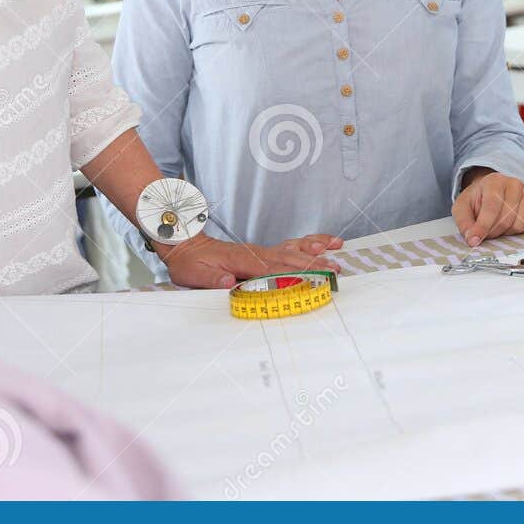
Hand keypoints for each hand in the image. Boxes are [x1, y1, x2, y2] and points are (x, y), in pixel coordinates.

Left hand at [153, 232, 342, 288]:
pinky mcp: (265, 252)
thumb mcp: (193, 273)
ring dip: (315, 251)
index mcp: (242, 260)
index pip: (272, 269)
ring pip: (294, 249)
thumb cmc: (191, 262)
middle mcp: (257, 253)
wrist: (187, 243)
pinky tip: (325, 242)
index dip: (292, 273)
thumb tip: (228, 281)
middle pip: (290, 258)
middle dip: (313, 264)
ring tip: (337, 251)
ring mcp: (263, 251)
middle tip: (334, 270)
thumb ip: (212, 278)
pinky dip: (309, 242)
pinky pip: (291, 245)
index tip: (311, 278)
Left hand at [452, 173, 523, 246]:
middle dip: (494, 231)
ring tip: (500, 225)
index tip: (476, 240)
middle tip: (488, 231)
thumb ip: (464, 223)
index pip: (492, 206)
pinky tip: (513, 224)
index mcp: (494, 181)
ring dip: (508, 232)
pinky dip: (522, 232)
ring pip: (521, 225)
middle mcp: (514, 184)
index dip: (484, 226)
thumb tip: (472, 239)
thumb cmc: (479, 199)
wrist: (493, 190)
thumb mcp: (463, 208)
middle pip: (507, 219)